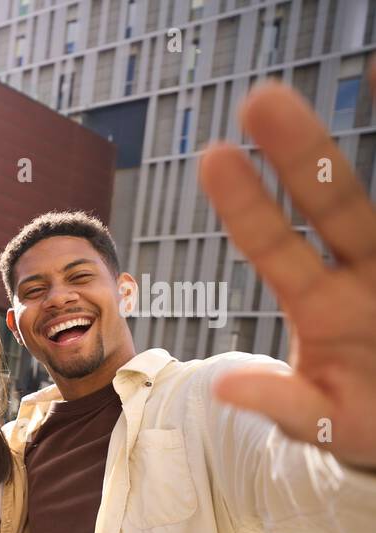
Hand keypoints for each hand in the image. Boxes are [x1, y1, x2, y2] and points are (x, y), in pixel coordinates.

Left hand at [199, 61, 375, 469]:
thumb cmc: (371, 416)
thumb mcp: (326, 424)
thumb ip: (283, 405)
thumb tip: (226, 388)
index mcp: (323, 305)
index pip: (278, 245)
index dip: (249, 205)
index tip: (216, 153)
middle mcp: (366, 279)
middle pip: (336, 207)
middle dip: (304, 153)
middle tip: (262, 97)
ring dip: (364, 158)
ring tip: (374, 66)